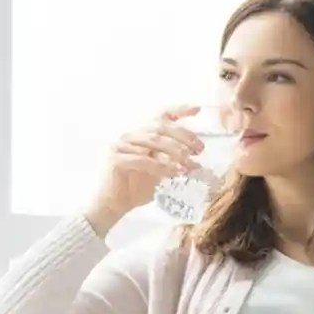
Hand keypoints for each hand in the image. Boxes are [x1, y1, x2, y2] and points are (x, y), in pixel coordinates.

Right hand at [85, 106, 205, 231]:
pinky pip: (142, 159)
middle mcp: (131, 135)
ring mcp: (121, 144)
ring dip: (174, 152)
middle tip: (199, 149)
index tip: (197, 109)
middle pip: (160, 127)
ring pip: (152, 141)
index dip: (179, 110)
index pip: (161, 115)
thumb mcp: (161, 172)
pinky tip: (173, 172)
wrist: (115, 204)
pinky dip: (160, 165)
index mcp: (142, 134)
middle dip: (183, 136)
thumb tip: (197, 164)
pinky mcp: (116, 158)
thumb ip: (175, 163)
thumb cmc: (137, 187)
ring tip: (188, 164)